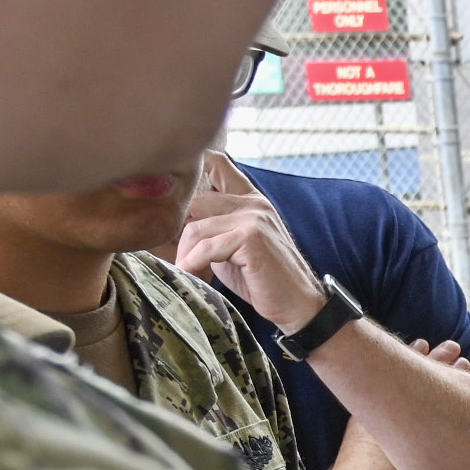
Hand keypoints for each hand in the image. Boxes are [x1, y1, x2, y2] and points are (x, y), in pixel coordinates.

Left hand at [176, 148, 330, 333]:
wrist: (297, 305)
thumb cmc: (262, 279)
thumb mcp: (231, 247)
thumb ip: (210, 228)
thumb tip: (172, 223)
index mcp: (250, 199)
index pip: (216, 163)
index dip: (192, 175)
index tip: (175, 202)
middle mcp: (253, 202)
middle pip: (195, 200)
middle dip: (177, 228)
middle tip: (175, 252)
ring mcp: (253, 218)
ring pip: (196, 227)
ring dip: (185, 252)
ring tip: (186, 268)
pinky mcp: (251, 238)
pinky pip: (207, 247)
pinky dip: (194, 263)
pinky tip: (192, 273)